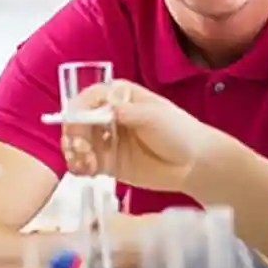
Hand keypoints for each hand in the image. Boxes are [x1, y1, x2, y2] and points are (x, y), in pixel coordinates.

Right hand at [63, 79, 227, 190]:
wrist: (193, 163)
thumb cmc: (178, 131)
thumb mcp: (154, 116)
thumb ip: (128, 113)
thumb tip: (105, 110)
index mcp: (119, 96)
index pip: (89, 98)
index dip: (78, 109)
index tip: (75, 123)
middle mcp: (107, 115)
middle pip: (78, 120)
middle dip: (74, 134)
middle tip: (81, 148)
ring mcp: (106, 140)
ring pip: (77, 142)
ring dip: (74, 152)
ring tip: (87, 163)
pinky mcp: (107, 162)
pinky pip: (84, 163)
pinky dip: (79, 166)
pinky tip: (87, 170)